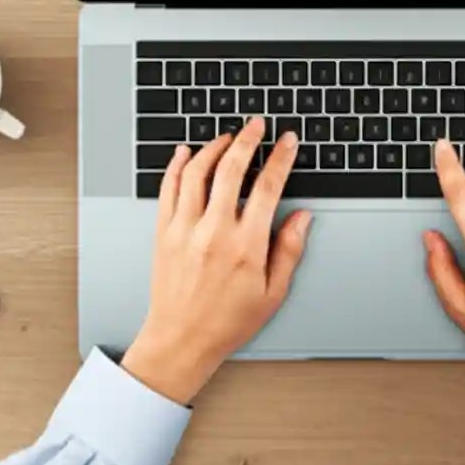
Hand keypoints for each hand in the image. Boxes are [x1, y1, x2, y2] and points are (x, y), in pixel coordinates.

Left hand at [121, 118, 310, 404]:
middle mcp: (213, 232)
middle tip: (256, 125)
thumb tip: (302, 217)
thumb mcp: (273, 292)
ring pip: (197, 172)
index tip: (287, 142)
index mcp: (245, 246)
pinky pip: (168, 188)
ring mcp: (184, 230)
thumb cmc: (227, 321)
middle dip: (247, 140)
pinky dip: (177, 165)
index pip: (267, 187)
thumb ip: (289, 250)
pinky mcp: (163, 233)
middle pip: (231, 169)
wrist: (181, 340)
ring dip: (214, 147)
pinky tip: (186, 152)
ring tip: (227, 137)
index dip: (280, 158)